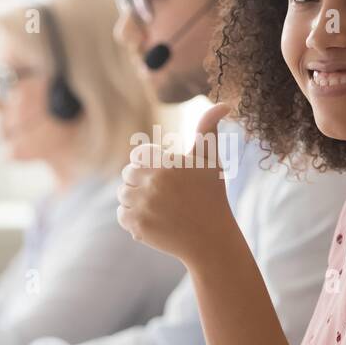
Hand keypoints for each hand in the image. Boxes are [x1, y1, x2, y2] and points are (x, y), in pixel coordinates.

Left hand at [117, 102, 239, 264]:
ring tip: (159, 207)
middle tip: (163, 195)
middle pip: (128, 175)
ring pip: (123, 195)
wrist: (211, 239)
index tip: (164, 176)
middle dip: (141, 182)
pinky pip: (122, 215)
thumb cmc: (211, 196)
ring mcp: (144, 205)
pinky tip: (154, 220)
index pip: (137, 156)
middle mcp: (153, 183)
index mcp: (166, 164)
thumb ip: (208, 129)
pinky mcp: (137, 226)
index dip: (149, 165)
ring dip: (136, 200)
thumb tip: (223, 104)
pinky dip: (133, 218)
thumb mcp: (210, 160)